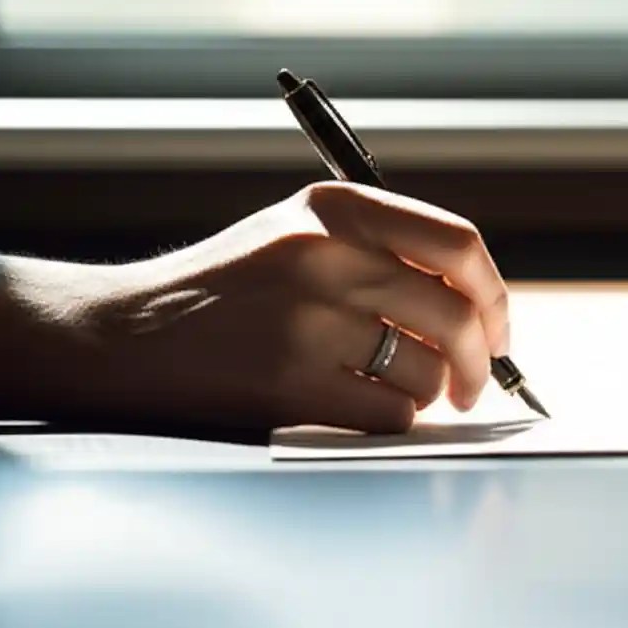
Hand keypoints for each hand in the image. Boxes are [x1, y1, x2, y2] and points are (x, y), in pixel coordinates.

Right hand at [85, 181, 509, 432]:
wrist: (127, 335)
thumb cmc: (231, 292)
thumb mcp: (300, 235)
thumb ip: (385, 253)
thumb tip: (483, 310)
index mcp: (336, 206)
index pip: (459, 244)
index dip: (496, 296)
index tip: (499, 332)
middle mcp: (324, 252)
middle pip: (457, 314)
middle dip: (480, 363)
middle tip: (473, 386)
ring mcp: (305, 318)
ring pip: (429, 369)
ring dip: (428, 394)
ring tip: (393, 391)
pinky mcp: (288, 382)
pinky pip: (390, 413)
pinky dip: (388, 420)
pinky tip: (353, 409)